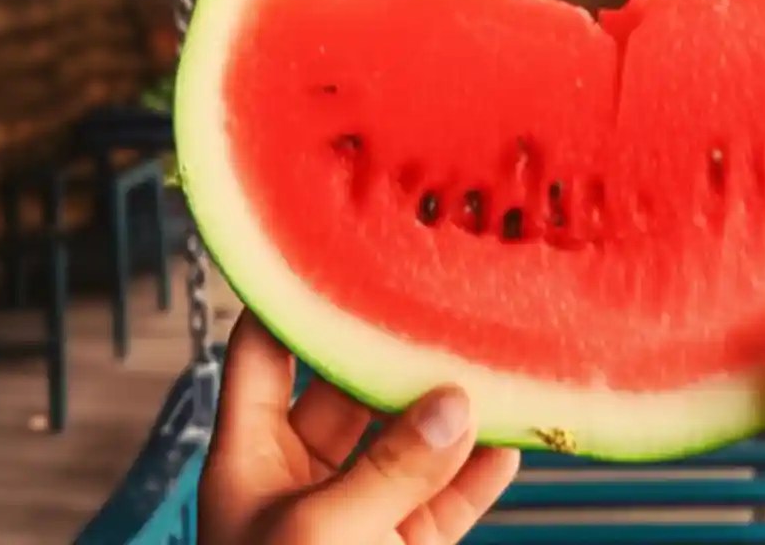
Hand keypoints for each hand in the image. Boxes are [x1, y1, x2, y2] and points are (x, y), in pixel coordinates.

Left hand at [198, 311, 520, 543]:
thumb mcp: (322, 534)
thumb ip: (389, 467)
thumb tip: (454, 406)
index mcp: (251, 460)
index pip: (263, 355)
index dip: (292, 301)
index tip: (339, 249)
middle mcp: (305, 478)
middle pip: (352, 390)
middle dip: (395, 351)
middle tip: (443, 303)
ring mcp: (361, 513)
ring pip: (413, 443)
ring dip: (454, 410)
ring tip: (491, 361)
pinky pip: (451, 497)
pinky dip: (483, 471)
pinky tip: (513, 438)